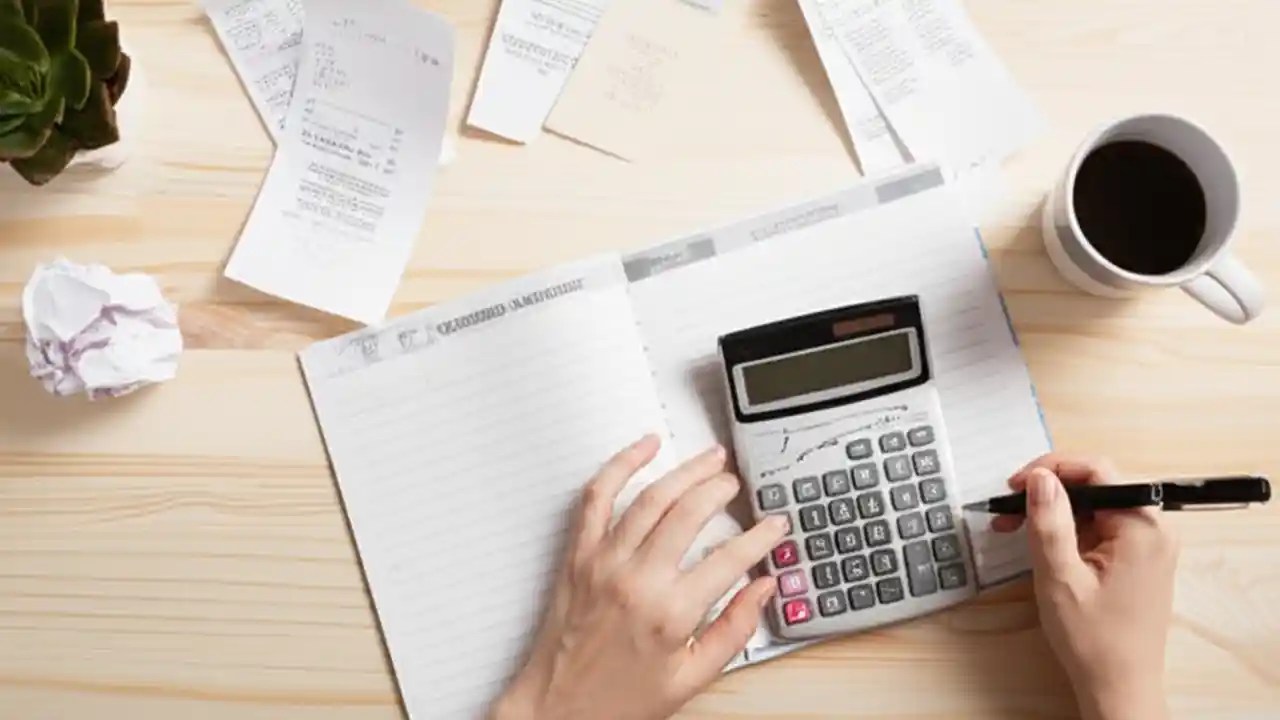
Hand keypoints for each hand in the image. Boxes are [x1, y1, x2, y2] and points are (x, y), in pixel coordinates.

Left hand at [491, 435, 787, 719]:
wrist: (556, 709)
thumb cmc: (619, 701)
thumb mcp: (691, 678)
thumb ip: (734, 630)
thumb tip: (763, 589)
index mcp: (671, 614)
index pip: (730, 558)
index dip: (760, 536)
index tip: (774, 525)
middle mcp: (638, 580)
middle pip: (690, 513)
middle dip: (721, 490)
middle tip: (737, 484)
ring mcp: (604, 562)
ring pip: (651, 498)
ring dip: (685, 471)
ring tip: (709, 460)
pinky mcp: (578, 554)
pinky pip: (597, 497)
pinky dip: (621, 465)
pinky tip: (644, 447)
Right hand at [997, 455, 1177, 719]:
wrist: (1119, 687)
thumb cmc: (1093, 639)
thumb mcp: (1060, 577)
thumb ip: (1049, 522)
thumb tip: (1039, 477)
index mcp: (1143, 527)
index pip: (1098, 470)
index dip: (1051, 468)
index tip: (1014, 485)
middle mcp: (1155, 527)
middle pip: (1097, 483)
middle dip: (1049, 489)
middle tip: (1008, 508)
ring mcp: (1149, 542)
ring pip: (1096, 503)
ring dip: (1055, 509)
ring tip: (1014, 526)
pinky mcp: (1138, 556)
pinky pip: (1101, 524)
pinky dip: (1069, 527)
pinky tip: (1040, 541)